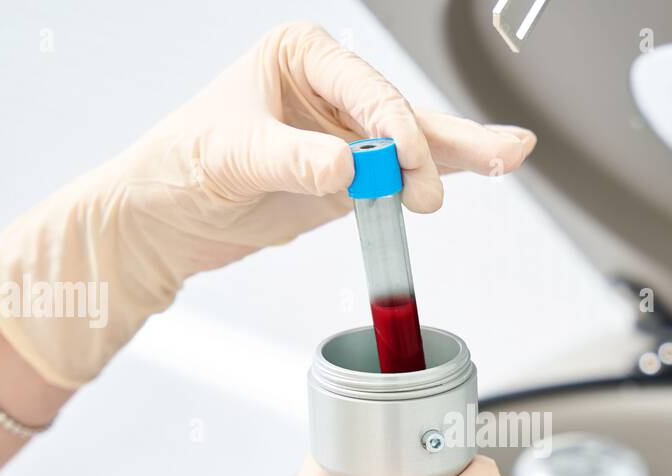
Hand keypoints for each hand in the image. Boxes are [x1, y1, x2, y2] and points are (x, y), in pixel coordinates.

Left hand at [0, 22, 536, 388]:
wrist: (161, 223)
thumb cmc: (177, 168)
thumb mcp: (228, 157)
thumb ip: (290, 160)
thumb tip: (346, 167)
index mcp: (300, 56)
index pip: (364, 88)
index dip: (394, 126)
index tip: (406, 163)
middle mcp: (329, 90)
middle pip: (401, 112)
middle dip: (442, 140)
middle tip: (490, 160)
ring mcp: (346, 135)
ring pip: (415, 144)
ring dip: (458, 156)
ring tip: (510, 155)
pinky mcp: (354, 179)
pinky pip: (403, 177)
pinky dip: (439, 177)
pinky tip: (483, 169)